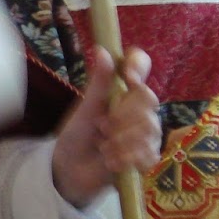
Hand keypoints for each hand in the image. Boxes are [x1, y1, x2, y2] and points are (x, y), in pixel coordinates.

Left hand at [51, 46, 160, 207]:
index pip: (141, 66)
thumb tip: (102, 49)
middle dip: (120, 117)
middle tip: (101, 128)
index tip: (128, 78)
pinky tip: (111, 161)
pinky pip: (147, 154)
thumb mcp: (85, 108)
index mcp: (124, 91)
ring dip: (119, 141)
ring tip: (103, 147)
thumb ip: (98, 82)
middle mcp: (141, 109)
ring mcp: (148, 133)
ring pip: (147, 129)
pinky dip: (125, 159)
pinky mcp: (147, 157)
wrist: (70, 169)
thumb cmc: (78, 134)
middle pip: (147, 100)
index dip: (138, 66)